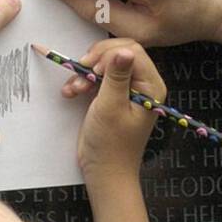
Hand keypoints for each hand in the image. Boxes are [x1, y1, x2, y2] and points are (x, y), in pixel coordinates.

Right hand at [71, 38, 164, 182]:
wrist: (104, 171)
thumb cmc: (111, 145)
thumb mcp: (111, 107)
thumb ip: (117, 77)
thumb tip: (123, 50)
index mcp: (151, 86)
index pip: (133, 51)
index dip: (110, 55)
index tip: (92, 70)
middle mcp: (142, 84)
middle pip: (118, 52)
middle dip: (96, 61)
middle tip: (81, 73)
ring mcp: (126, 89)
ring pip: (105, 63)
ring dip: (85, 72)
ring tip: (74, 88)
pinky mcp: (111, 95)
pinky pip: (97, 77)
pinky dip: (82, 81)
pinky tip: (71, 92)